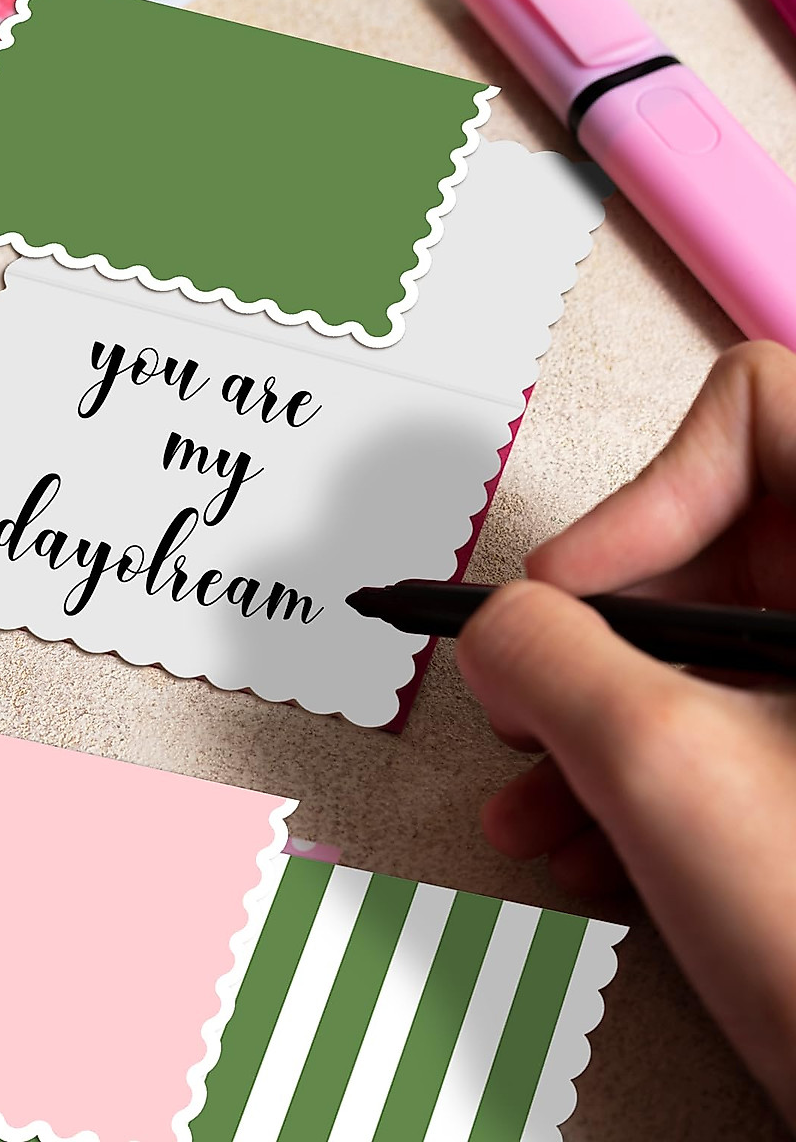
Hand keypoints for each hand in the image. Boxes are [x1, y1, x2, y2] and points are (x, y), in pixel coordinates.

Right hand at [455, 340, 795, 1124]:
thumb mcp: (661, 771)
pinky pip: (726, 719)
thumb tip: (493, 631)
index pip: (758, 410)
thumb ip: (546, 658)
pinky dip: (644, 770)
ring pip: (703, 646)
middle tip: (530, 701)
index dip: (647, 492)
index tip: (579, 596)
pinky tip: (592, 843)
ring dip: (598, 716)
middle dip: (594, 635)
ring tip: (541, 802)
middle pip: (707, 544)